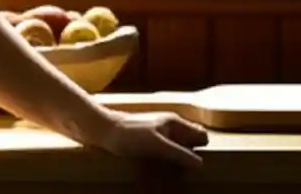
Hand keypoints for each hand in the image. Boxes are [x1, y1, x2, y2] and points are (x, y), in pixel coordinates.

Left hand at [92, 111, 208, 169]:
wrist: (98, 129)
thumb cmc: (127, 133)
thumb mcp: (157, 144)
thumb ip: (179, 153)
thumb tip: (201, 164)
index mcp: (174, 123)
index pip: (200, 135)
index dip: (201, 149)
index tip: (196, 164)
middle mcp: (167, 128)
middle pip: (188, 146)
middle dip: (189, 160)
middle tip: (184, 175)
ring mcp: (155, 136)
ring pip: (174, 153)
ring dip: (174, 165)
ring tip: (171, 179)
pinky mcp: (143, 145)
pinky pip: (160, 158)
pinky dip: (161, 166)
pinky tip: (157, 176)